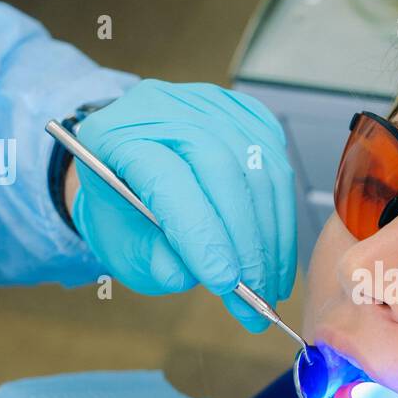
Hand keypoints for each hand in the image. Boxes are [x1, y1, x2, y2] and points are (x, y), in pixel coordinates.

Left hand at [69, 80, 295, 331]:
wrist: (132, 172)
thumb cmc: (123, 211)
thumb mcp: (122, 247)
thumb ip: (154, 262)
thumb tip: (192, 275)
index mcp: (116, 135)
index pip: (169, 180)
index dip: (202, 234)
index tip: (225, 282)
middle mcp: (164, 107)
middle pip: (222, 168)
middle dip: (246, 241)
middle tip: (257, 293)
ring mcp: (209, 104)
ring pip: (259, 167)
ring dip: (272, 235)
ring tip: (270, 285)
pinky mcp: (245, 114)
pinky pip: (277, 165)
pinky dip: (281, 215)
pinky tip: (275, 251)